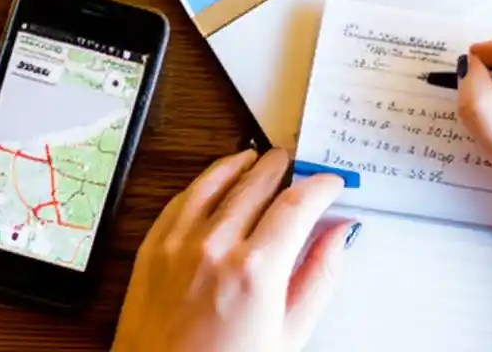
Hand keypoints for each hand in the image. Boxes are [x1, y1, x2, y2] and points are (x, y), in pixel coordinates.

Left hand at [112, 149, 352, 351]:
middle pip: (255, 184)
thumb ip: (318, 277)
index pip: (297, 204)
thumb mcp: (289, 334)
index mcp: (256, 270)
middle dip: (279, 167)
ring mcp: (179, 243)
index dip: (318, 186)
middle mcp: (215, 247)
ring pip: (215, 182)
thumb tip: (339, 234)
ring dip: (239, 164)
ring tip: (255, 158)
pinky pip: (181, 199)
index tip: (329, 183)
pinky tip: (213, 181)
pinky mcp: (152, 247)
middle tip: (292, 161)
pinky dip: (202, 182)